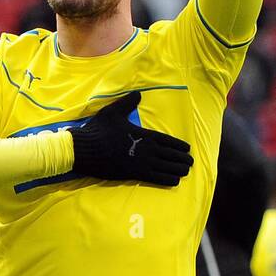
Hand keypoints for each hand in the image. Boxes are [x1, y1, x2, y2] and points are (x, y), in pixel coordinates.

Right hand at [69, 90, 192, 188]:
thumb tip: (137, 93)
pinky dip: (167, 179)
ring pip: (165, 167)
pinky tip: (175, 181)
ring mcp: (140, 162)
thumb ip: (127, 103)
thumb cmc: (98, 130)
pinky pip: (155, 177)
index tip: (187, 149)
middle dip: (181, 159)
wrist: (85, 149)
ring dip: (177, 169)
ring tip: (186, 171)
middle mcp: (145, 148)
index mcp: (142, 134)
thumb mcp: (113, 111)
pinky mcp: (133, 173)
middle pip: (169, 154)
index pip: (165, 140)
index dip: (178, 145)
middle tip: (190, 162)